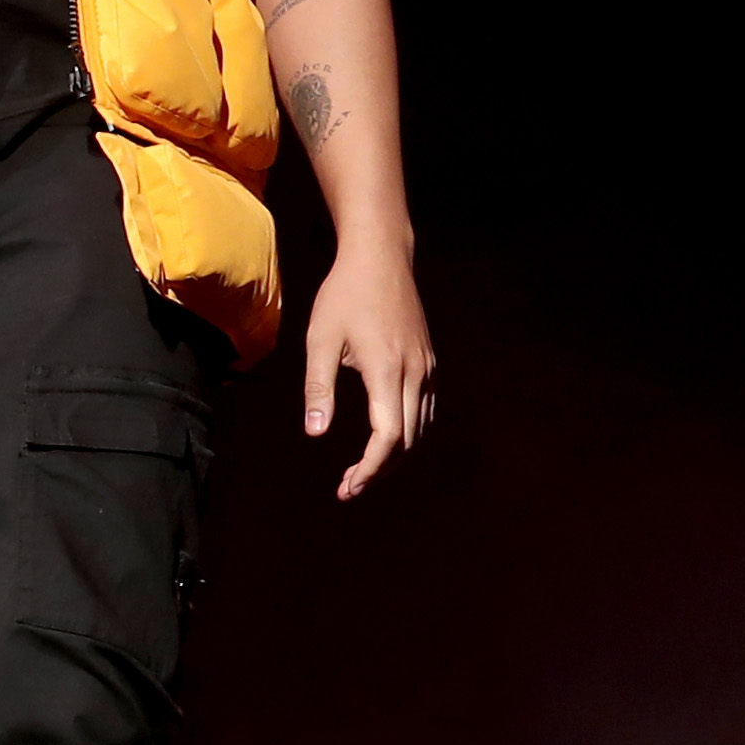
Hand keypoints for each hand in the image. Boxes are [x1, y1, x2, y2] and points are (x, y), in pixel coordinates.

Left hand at [302, 235, 434, 500]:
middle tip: (349, 485)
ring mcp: (426, 366)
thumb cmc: (344, 294)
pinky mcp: (429, 359)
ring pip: (420, 426)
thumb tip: (315, 433)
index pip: (387, 436)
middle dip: (380, 469)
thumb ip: (319, 387)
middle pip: (407, 440)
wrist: (381, 257)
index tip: (348, 488)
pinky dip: (408, 431)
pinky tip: (387, 434)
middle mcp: (415, 372)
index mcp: (385, 370)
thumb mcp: (321, 339)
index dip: (370, 469)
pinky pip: (426, 407)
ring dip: (395, 453)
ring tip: (364, 468)